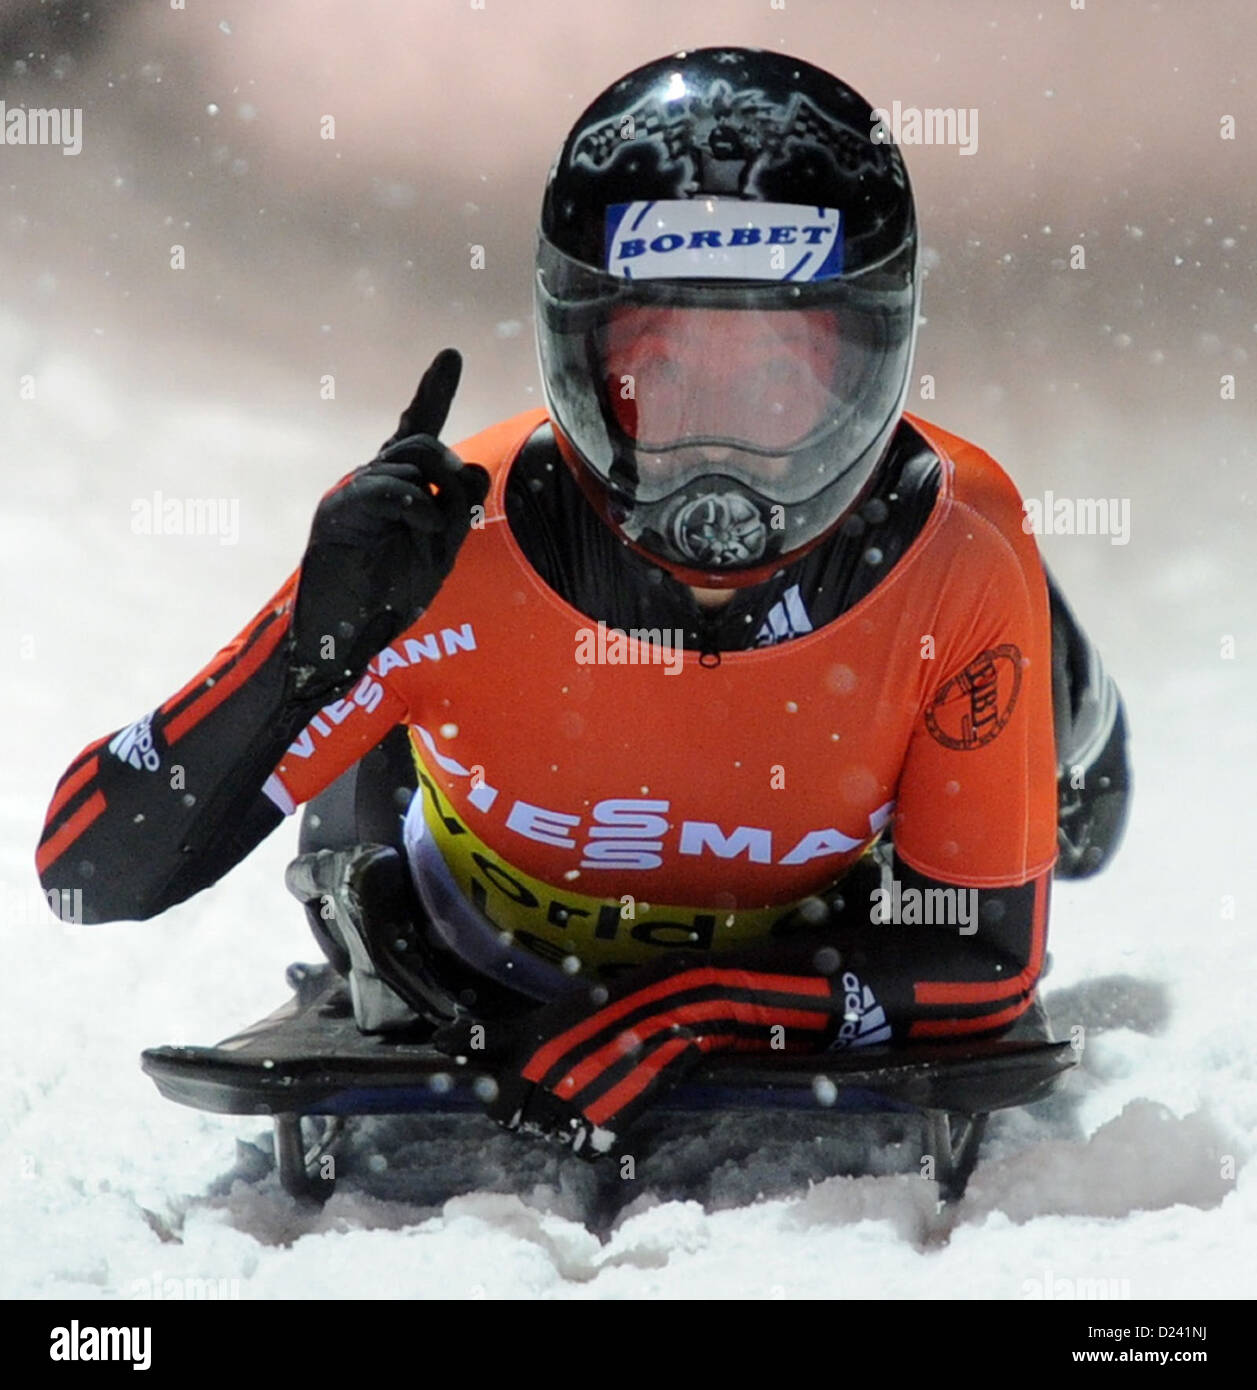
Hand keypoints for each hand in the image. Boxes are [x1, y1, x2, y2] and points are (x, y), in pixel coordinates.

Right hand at [287, 349, 489, 702]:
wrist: (348, 632)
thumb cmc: (390, 593)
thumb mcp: (440, 549)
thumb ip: (458, 509)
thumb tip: (473, 469)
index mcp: (398, 486)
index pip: (417, 428)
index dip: (433, 391)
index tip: (451, 355)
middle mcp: (372, 480)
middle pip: (423, 440)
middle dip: (452, 467)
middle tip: (459, 506)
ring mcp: (352, 492)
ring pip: (410, 459)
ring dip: (437, 495)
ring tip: (431, 533)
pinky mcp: (339, 512)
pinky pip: (389, 488)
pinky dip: (417, 506)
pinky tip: (422, 528)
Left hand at [433, 976, 705, 1161]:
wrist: (661, 1013)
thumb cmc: (598, 1010)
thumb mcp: (542, 1017)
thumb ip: (490, 1036)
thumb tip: (438, 1040)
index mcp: (529, 1052)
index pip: (495, 1103)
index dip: (499, 1097)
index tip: (509, 1088)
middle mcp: (547, 1080)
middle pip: (517, 1122)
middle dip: (528, 1110)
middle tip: (550, 1089)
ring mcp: (577, 1105)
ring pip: (548, 1136)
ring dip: (557, 1122)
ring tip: (580, 1092)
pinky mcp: (608, 1126)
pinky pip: (582, 1149)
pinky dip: (588, 1138)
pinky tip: (599, 1108)